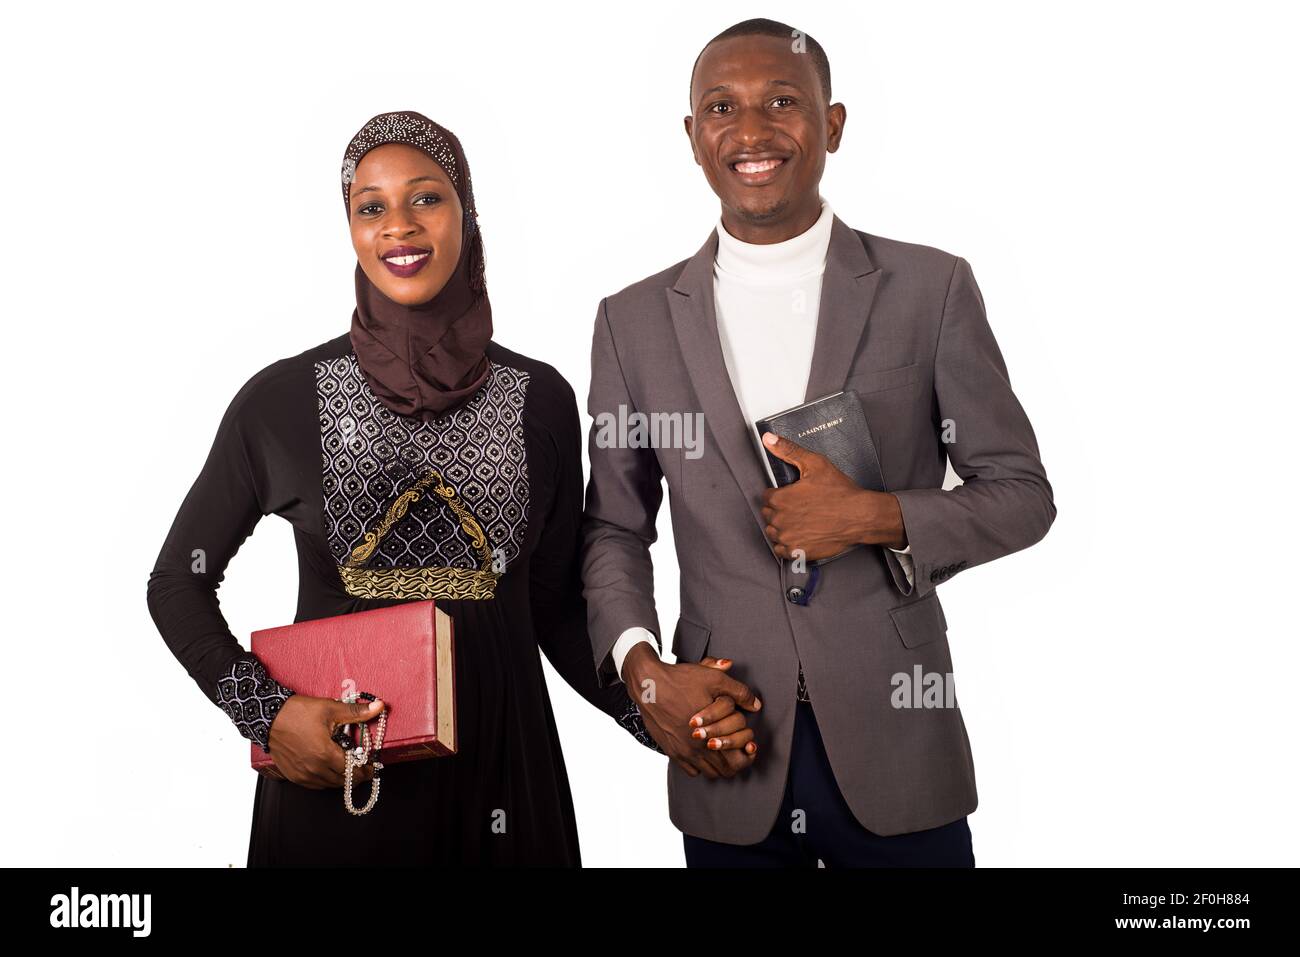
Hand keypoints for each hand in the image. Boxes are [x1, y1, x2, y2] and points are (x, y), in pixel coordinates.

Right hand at [263, 695, 385, 789]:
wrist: (269, 717)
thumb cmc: (298, 712)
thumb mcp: (330, 709)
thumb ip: (356, 712)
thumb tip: (380, 707)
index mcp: (326, 754)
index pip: (353, 771)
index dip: (366, 770)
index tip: (373, 766)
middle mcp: (315, 769)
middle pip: (343, 781)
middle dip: (356, 775)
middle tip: (363, 767)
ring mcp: (303, 775)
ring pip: (330, 785)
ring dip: (341, 779)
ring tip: (347, 767)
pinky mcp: (293, 776)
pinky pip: (315, 785)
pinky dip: (326, 780)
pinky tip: (329, 769)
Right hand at [622, 643, 761, 779]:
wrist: (649, 684)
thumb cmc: (681, 680)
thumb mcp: (715, 680)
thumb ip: (739, 692)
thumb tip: (755, 705)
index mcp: (712, 734)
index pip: (738, 760)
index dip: (748, 755)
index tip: (749, 745)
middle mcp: (697, 748)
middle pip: (726, 771)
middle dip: (736, 761)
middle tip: (738, 750)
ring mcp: (683, 752)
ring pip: (709, 773)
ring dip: (719, 764)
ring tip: (722, 751)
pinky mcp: (671, 751)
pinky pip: (691, 771)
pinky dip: (700, 766)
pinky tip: (703, 751)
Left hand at [759, 431, 906, 559]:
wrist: (860, 516)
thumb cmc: (840, 492)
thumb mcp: (815, 464)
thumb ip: (789, 450)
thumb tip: (768, 439)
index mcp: (780, 499)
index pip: (767, 497)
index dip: (779, 494)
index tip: (792, 495)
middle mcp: (780, 521)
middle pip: (768, 515)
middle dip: (779, 510)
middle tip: (799, 507)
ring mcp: (788, 539)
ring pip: (773, 533)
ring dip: (781, 527)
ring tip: (799, 520)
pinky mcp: (797, 553)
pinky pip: (781, 551)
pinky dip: (787, 545)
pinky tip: (799, 535)